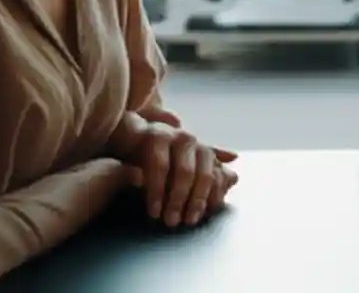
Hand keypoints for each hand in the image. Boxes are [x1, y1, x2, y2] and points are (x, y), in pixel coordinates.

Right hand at [118, 120, 239, 227]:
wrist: (125, 138)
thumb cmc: (155, 156)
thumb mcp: (181, 167)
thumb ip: (208, 172)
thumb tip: (234, 178)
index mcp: (203, 151)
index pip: (218, 176)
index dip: (212, 198)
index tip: (202, 217)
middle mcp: (194, 142)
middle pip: (204, 175)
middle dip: (195, 202)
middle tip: (185, 222)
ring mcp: (177, 136)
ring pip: (184, 173)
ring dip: (177, 200)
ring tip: (168, 219)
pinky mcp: (157, 137)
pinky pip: (160, 168)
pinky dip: (157, 191)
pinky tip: (154, 209)